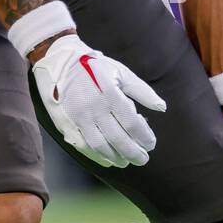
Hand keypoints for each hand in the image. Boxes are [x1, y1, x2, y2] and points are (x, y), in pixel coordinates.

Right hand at [32, 34, 165, 167]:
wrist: (60, 61)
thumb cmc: (96, 67)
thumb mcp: (121, 73)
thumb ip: (142, 91)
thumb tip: (162, 108)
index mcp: (110, 94)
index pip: (132, 124)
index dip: (144, 137)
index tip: (151, 144)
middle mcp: (94, 108)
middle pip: (118, 139)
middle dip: (133, 153)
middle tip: (143, 159)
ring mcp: (78, 117)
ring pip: (100, 146)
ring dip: (115, 157)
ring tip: (125, 161)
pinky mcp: (66, 123)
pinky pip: (82, 145)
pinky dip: (96, 156)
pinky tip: (107, 160)